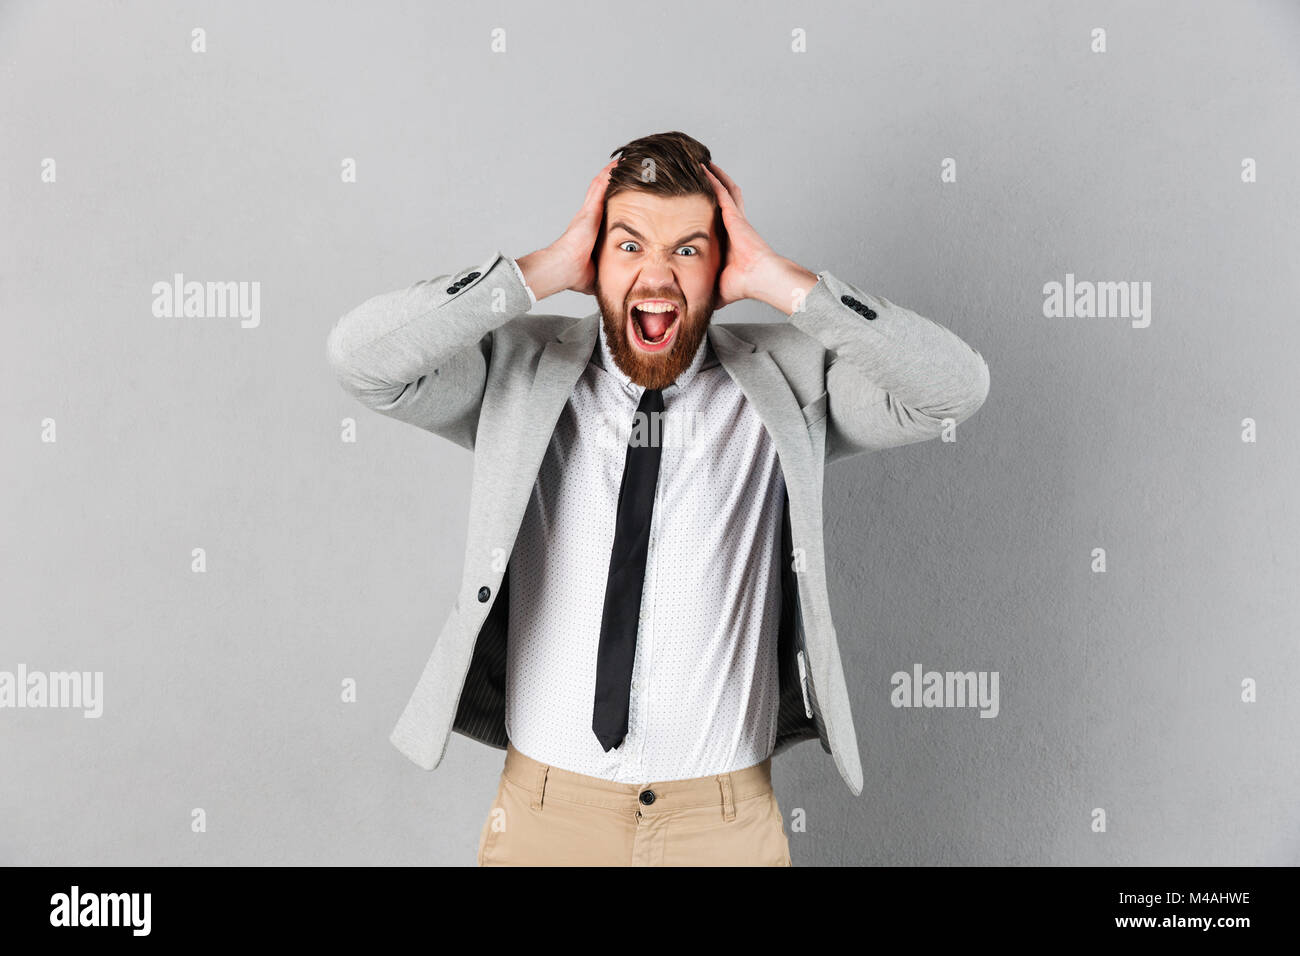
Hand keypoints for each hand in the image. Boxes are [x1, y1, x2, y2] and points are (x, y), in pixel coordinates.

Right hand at [518, 158, 617, 299]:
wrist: (561, 271)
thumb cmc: (574, 274)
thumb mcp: (599, 272)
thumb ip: (609, 274)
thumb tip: (620, 287)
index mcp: (593, 229)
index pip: (609, 208)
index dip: (618, 197)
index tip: (631, 189)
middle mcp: (590, 217)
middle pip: (606, 192)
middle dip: (618, 179)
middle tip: (633, 166)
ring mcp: (588, 212)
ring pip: (603, 185)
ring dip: (614, 172)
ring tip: (628, 158)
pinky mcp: (588, 211)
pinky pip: (600, 187)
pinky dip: (608, 174)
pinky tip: (618, 163)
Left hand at [700, 161, 779, 309]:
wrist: (759, 279)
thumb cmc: (742, 285)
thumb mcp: (714, 286)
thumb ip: (701, 290)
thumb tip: (687, 307)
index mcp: (727, 238)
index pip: (713, 216)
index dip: (703, 205)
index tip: (689, 199)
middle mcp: (731, 224)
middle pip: (719, 197)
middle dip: (708, 183)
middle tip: (693, 171)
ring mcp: (734, 217)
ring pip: (721, 188)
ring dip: (711, 175)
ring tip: (698, 161)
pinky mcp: (734, 215)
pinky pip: (721, 191)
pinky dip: (712, 178)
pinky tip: (702, 167)